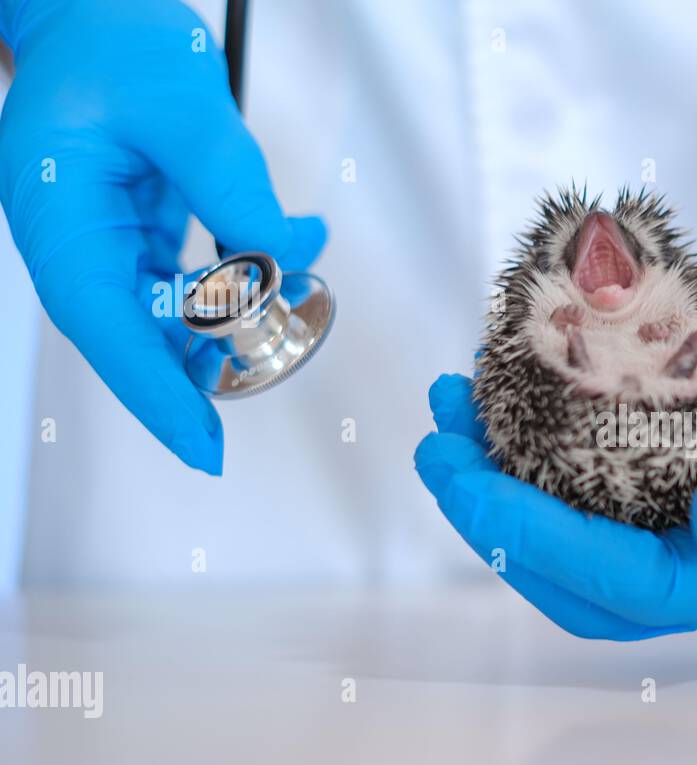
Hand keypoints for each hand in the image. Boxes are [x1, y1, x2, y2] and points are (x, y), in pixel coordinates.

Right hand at [0, 0, 324, 473]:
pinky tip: (298, 255)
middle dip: (206, 367)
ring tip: (296, 301)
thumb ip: (233, 187)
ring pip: (171, 319)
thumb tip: (284, 259)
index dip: (155, 393)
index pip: (105, 327)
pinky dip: (248, 280)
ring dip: (237, 326)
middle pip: (137, 337)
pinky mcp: (140, 237)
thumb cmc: (118, 40)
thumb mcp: (184, 104)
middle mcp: (75, 243)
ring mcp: (107, 244)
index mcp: (58, 217)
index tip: (206, 449)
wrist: (95, 9)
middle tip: (276, 363)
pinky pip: (195, 282)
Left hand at [414, 239, 696, 638]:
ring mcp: (685, 514)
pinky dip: (523, 451)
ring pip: (575, 539)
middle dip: (501, 531)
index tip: (473, 488)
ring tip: (450, 416)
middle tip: (440, 452)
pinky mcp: (658, 472)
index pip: (644, 590)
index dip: (549, 552)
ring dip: (498, 491)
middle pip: (591, 584)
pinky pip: (579, 487)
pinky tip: (488, 395)